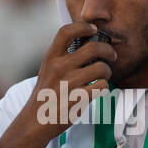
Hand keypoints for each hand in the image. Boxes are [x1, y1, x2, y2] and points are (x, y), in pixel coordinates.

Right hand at [25, 21, 117, 140]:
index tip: (93, 29)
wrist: (35, 121)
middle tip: (112, 55)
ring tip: (104, 75)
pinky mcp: (78, 98)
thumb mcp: (47, 70)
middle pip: (92, 47)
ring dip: (108, 71)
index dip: (83, 26)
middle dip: (108, 50)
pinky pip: (102, 86)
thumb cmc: (45, 94)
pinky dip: (104, 86)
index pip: (66, 32)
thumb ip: (62, 56)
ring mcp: (69, 83)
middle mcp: (59, 68)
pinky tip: (99, 88)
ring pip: (101, 68)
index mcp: (50, 58)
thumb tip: (86, 43)